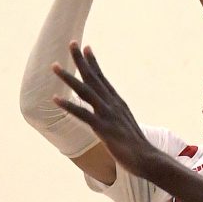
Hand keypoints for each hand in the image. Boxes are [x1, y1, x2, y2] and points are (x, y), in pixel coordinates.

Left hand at [52, 43, 158, 177]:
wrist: (148, 159)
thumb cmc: (137, 147)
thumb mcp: (126, 126)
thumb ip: (116, 118)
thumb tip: (112, 117)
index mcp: (117, 103)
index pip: (102, 79)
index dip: (93, 63)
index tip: (86, 47)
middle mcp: (112, 104)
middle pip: (93, 78)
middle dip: (80, 60)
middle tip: (71, 43)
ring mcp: (107, 115)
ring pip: (85, 91)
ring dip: (68, 78)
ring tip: (54, 66)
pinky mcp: (103, 128)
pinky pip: (82, 114)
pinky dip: (68, 105)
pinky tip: (54, 99)